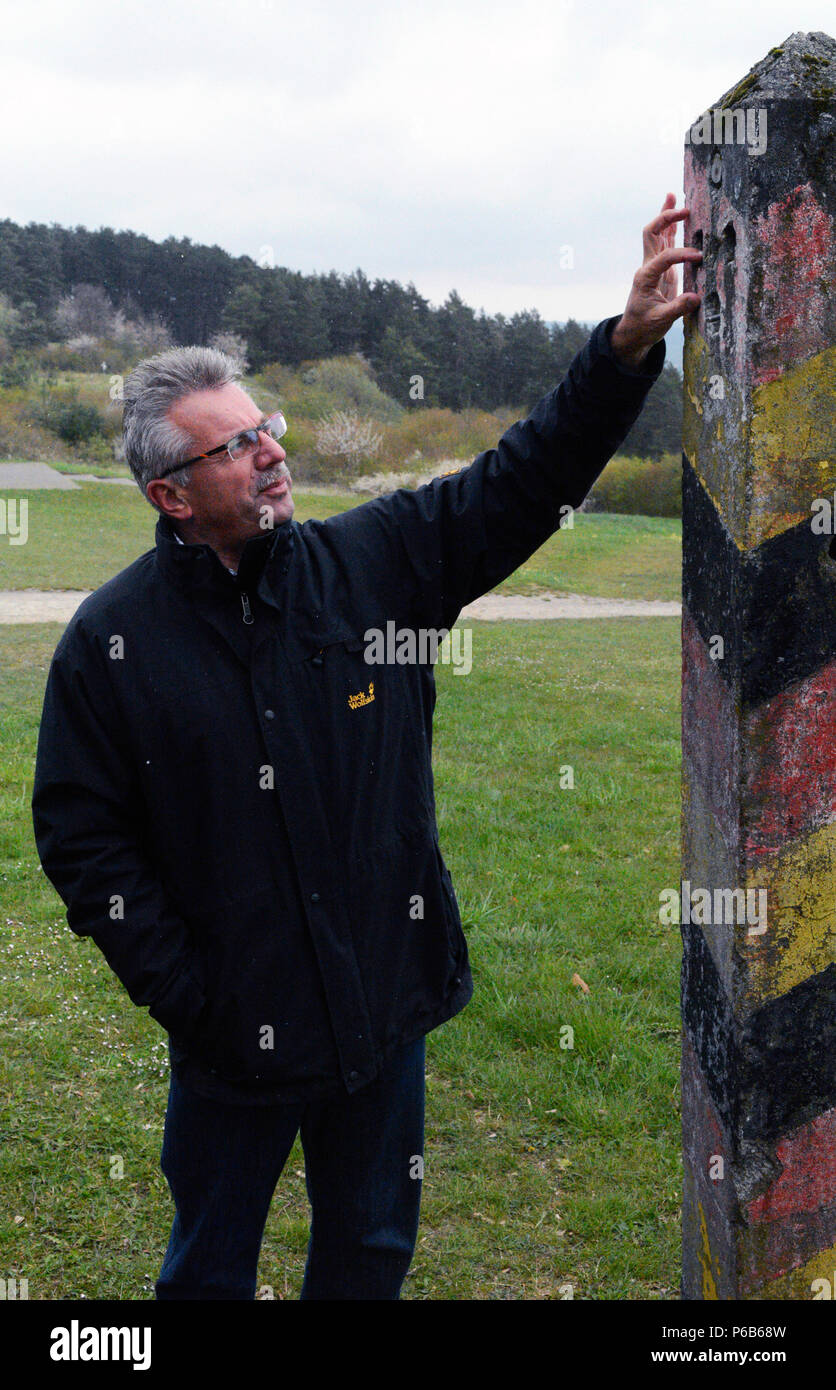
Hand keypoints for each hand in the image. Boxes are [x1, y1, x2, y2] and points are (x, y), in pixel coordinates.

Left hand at [610, 192, 702, 368]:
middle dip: (665, 218)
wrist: (634, 331)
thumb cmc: (644, 326)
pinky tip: (679, 214)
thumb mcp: (660, 321)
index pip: (664, 257)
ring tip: (672, 195)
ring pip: (657, 233)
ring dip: (665, 215)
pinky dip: (672, 227)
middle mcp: (647, 266)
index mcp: (646, 277)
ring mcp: (653, 265)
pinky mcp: (661, 268)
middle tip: (683, 209)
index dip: (681, 254)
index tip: (699, 257)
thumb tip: (695, 297)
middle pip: (652, 233)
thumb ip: (677, 308)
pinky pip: (665, 242)